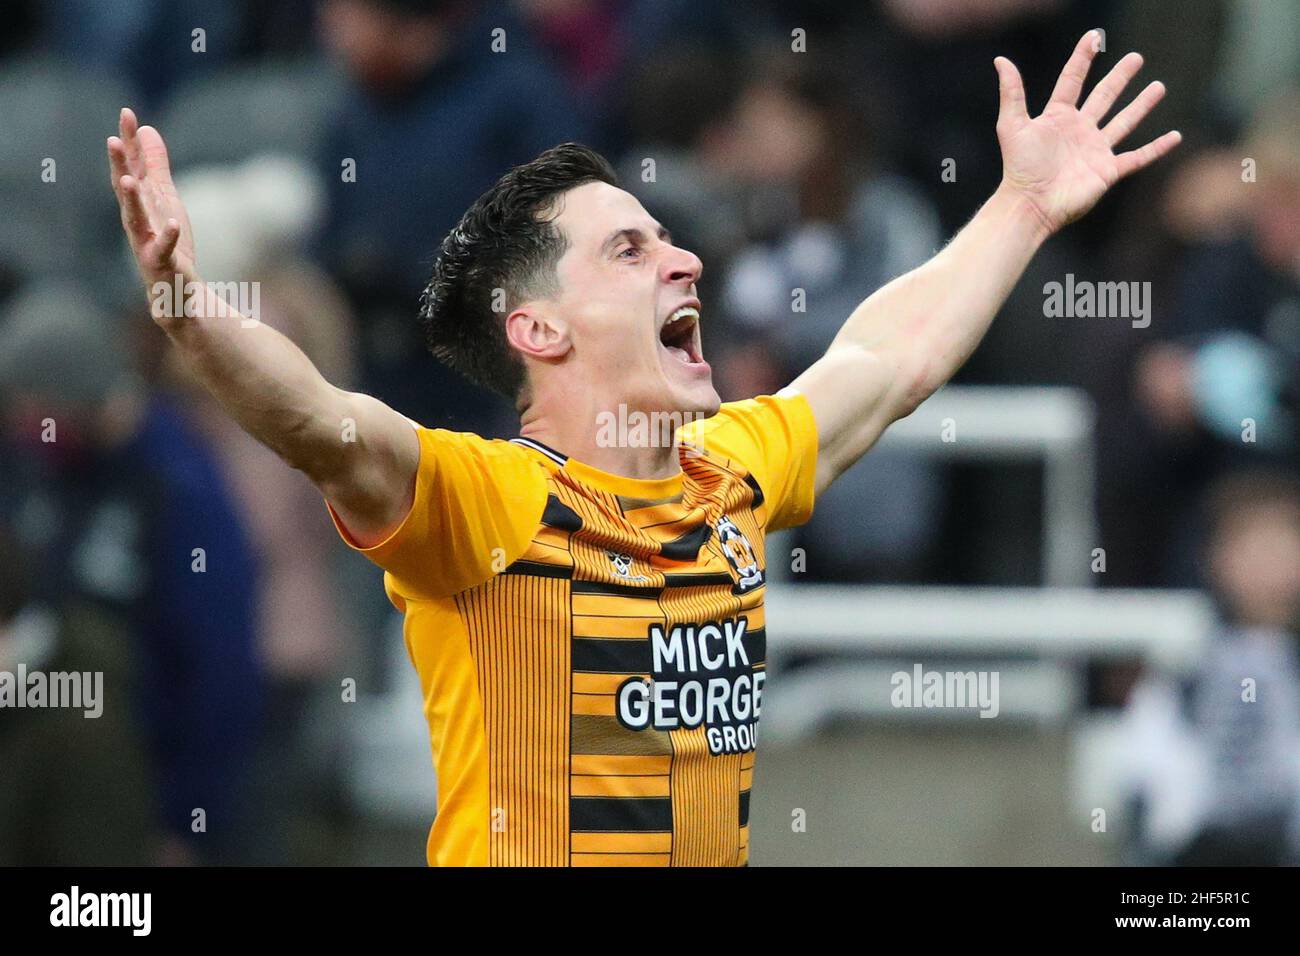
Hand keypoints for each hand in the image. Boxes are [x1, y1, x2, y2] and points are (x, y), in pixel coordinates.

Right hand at [107, 108, 196, 298]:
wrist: (179, 293)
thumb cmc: (168, 244)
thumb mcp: (165, 199)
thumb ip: (155, 167)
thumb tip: (147, 130)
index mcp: (139, 205)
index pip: (131, 169)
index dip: (129, 142)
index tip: (127, 113)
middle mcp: (137, 222)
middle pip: (126, 192)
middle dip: (120, 166)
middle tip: (114, 140)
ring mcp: (148, 245)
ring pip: (135, 221)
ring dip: (131, 201)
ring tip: (128, 180)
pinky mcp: (164, 266)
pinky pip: (164, 251)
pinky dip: (167, 238)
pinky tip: (172, 225)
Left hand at [994, 30, 1181, 233]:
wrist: (1030, 204)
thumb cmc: (1019, 168)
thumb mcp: (1012, 126)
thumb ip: (1011, 93)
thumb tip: (1001, 60)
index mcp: (1057, 118)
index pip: (1072, 81)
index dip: (1082, 59)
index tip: (1094, 37)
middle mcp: (1079, 130)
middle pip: (1104, 96)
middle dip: (1120, 77)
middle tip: (1135, 58)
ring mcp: (1095, 150)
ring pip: (1124, 121)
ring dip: (1141, 105)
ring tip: (1158, 86)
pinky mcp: (1107, 171)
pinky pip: (1137, 157)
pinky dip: (1157, 148)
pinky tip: (1175, 137)